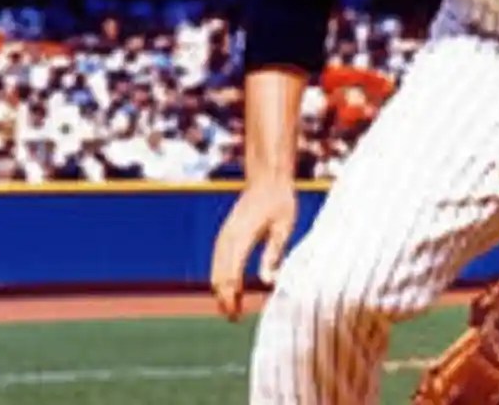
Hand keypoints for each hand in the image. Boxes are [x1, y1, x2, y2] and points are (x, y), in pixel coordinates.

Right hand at [210, 180, 296, 321]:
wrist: (267, 178)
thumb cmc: (280, 202)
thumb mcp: (284, 228)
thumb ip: (274, 255)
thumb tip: (269, 282)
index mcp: (242, 238)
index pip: (231, 276)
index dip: (231, 299)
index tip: (236, 316)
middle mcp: (228, 238)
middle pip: (219, 276)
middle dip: (224, 299)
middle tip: (234, 319)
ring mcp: (224, 235)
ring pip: (215, 269)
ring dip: (220, 289)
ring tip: (230, 308)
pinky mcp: (225, 233)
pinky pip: (217, 260)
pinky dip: (219, 277)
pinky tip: (227, 288)